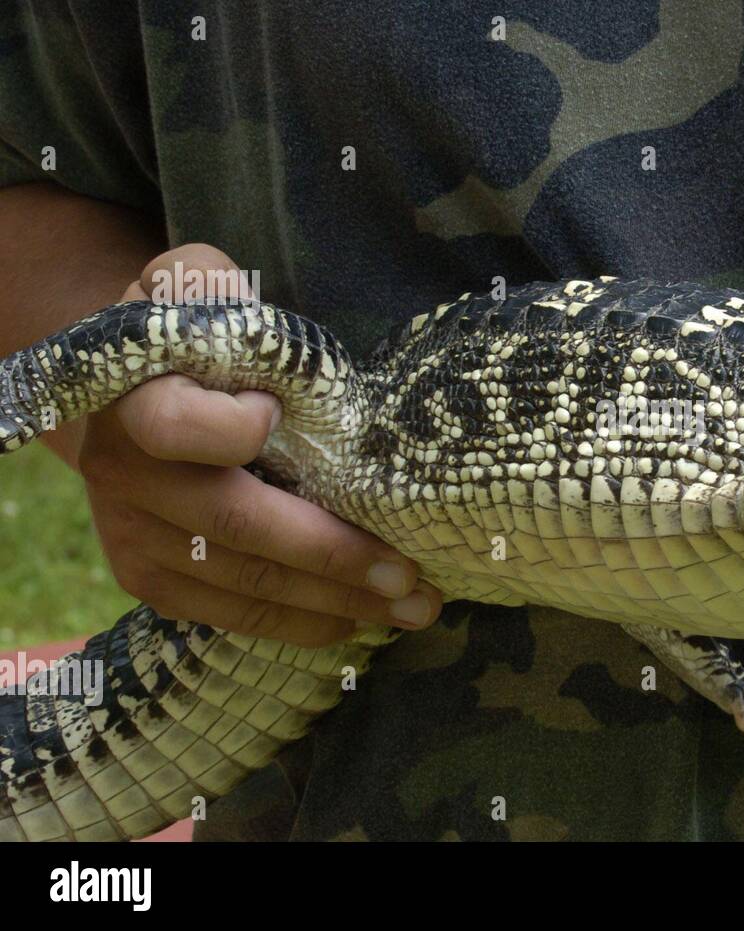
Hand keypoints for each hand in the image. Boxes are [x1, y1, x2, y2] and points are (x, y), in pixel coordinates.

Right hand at [76, 244, 441, 645]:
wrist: (128, 399)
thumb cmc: (189, 338)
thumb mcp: (193, 288)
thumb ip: (214, 286)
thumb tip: (256, 319)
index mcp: (134, 398)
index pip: (174, 424)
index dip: (230, 428)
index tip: (280, 414)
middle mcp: (122, 474)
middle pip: (235, 525)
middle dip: (332, 556)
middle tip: (410, 576)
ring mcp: (132, 536)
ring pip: (242, 582)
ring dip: (335, 603)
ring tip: (412, 609)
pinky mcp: (148, 580)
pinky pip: (228, 613)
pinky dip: (298, 623)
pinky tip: (357, 620)